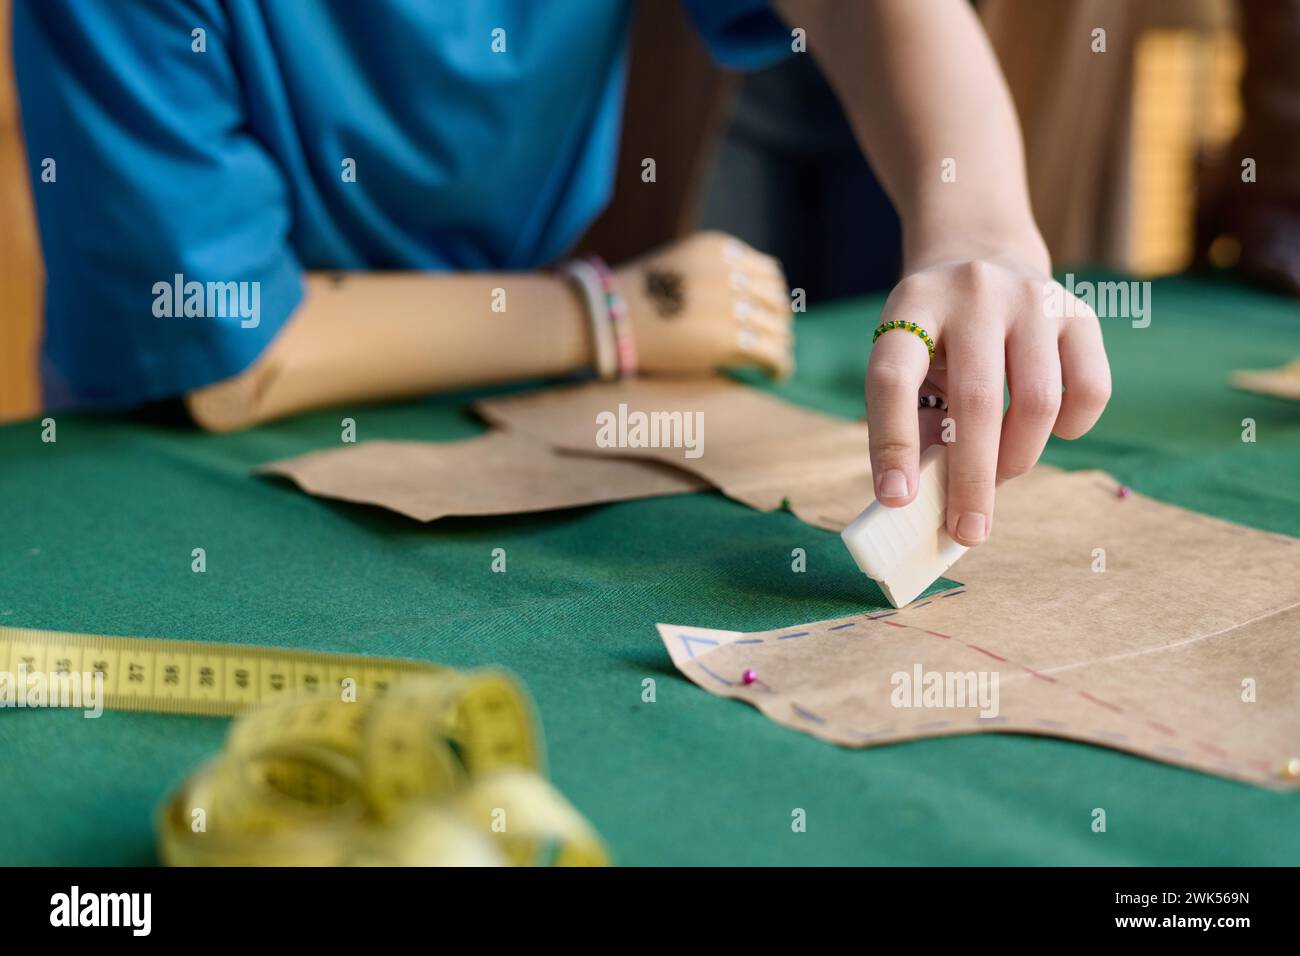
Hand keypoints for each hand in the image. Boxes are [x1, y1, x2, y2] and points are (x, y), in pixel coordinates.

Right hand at [616, 231, 792, 377]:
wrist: (604, 318)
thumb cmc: (634, 301)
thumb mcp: (678, 269)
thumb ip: (713, 275)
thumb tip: (750, 303)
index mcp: (718, 249)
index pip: (768, 272)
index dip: (773, 298)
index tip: (768, 316)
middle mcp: (729, 271)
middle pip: (776, 300)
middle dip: (778, 323)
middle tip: (773, 342)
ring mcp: (730, 303)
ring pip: (778, 328)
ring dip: (780, 346)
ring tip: (774, 362)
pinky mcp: (728, 338)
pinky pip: (773, 352)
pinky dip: (780, 365)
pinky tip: (777, 376)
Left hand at [866, 251, 1110, 546]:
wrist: (981, 251)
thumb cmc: (936, 333)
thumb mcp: (910, 358)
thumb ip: (914, 421)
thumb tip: (922, 505)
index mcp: (911, 306)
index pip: (893, 378)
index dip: (891, 442)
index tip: (895, 500)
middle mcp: (973, 293)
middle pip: (975, 400)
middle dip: (972, 480)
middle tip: (968, 532)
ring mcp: (1032, 298)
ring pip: (1037, 402)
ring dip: (1018, 459)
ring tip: (999, 478)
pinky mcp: (1080, 313)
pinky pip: (1089, 390)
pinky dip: (1072, 428)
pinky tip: (1050, 433)